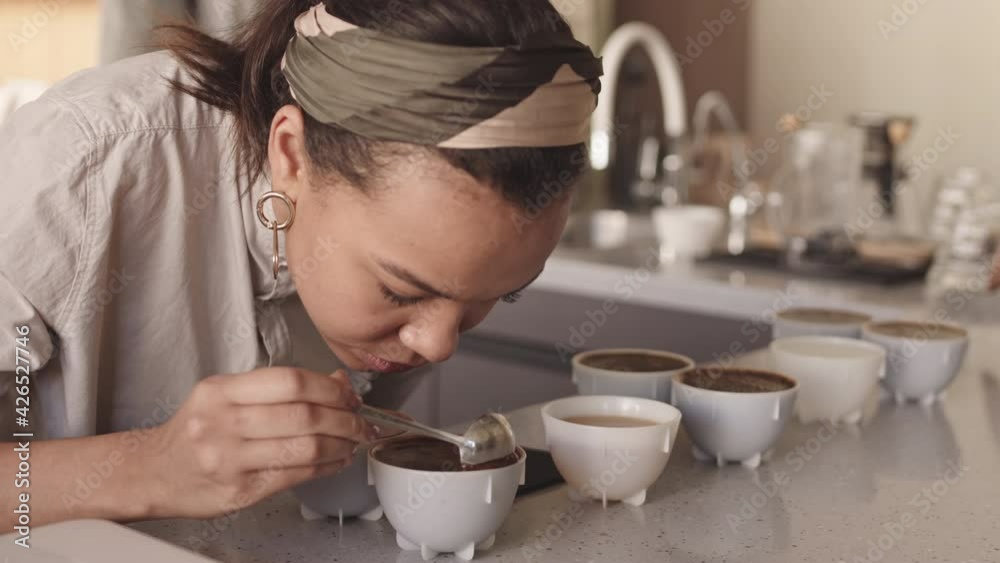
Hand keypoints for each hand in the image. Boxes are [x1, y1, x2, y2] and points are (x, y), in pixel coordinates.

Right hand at [142, 368, 373, 518]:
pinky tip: (337, 460)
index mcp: (220, 391)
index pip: (290, 381)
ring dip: (341, 444)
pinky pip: (296, 475)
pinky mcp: (240, 490)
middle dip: (344, 418)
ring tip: (354, 441)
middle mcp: (222, 423)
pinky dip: (326, 466)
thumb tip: (337, 381)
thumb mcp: (227, 397)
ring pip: (305, 447)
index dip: (329, 387)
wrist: (154, 473)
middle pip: (303, 415)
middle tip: (362, 421)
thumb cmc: (196, 432)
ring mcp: (230, 459)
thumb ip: (278, 388)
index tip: (348, 395)